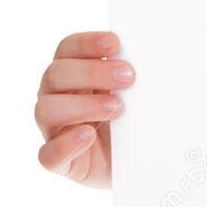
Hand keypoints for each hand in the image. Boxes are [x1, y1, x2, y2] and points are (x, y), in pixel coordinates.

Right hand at [34, 30, 132, 187]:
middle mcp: (58, 98)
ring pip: (46, 110)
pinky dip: (67, 144)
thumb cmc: (137, 122)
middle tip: (129, 77)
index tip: (115, 43)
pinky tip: (88, 135)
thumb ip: (139, 76)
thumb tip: (160, 56)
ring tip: (117, 108)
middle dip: (92, 72)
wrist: (141, 164)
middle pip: (56, 75)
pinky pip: (49, 154)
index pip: (67, 49)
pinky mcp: (60, 162)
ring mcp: (55, 130)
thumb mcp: (140, 96)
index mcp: (74, 75)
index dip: (86, 43)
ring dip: (83, 105)